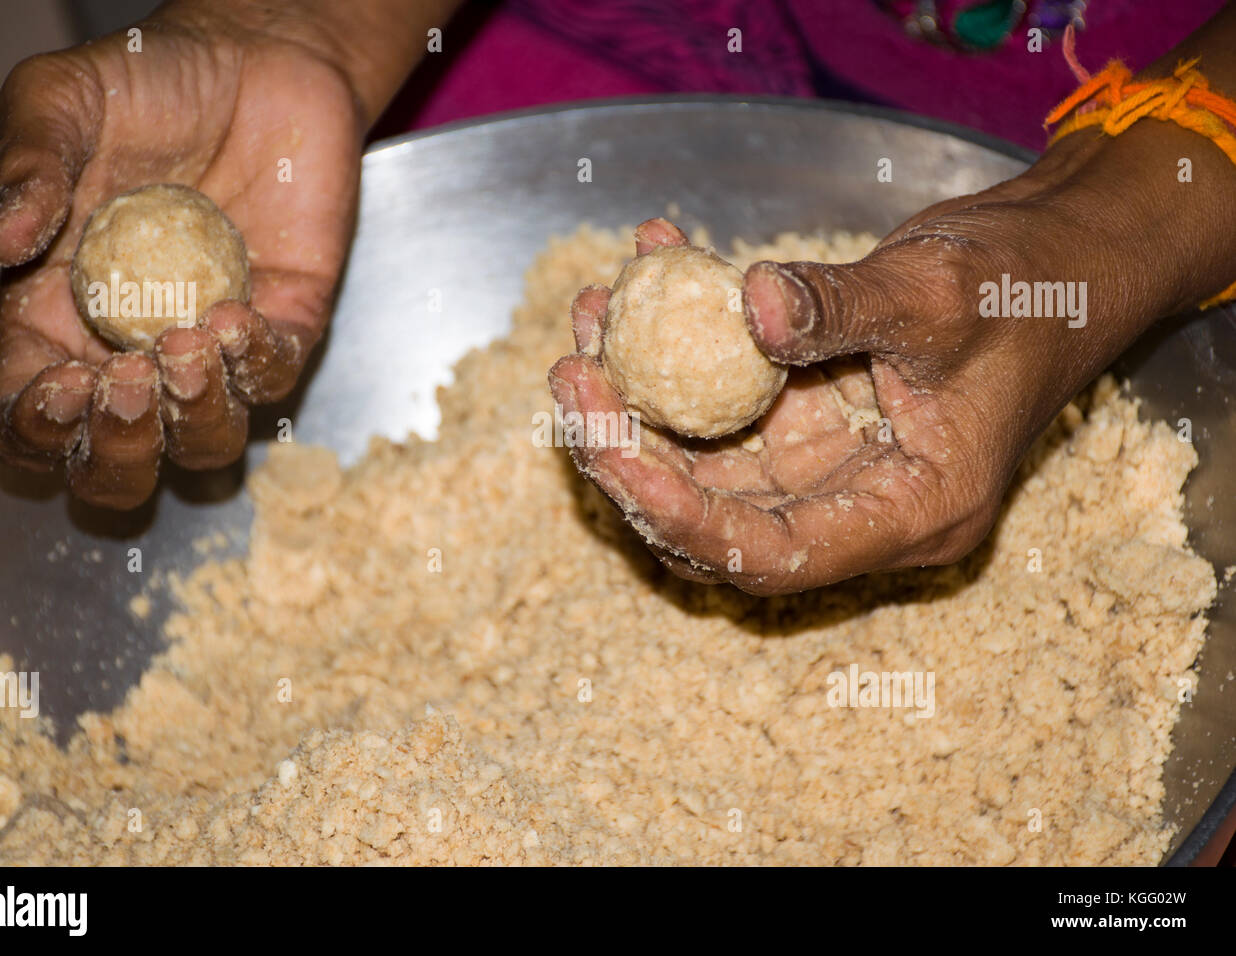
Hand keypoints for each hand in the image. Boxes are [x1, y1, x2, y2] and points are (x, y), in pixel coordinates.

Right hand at [0, 1, 364, 507]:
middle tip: (128, 385)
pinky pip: (275, 378)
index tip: (63, 383)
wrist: (254, 62)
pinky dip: (256, 364)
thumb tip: (5, 244)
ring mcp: (213, 346)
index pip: (33, 420)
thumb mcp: (61, 101)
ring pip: (205, 443)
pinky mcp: (286, 323)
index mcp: (57, 319)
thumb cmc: (146, 85)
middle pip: (120, 466)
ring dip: (195, 416)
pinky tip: (236, 314)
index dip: (40, 430)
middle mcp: (133, 349)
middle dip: (120, 454)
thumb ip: (28, 164)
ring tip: (189, 343)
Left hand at [550, 118, 1235, 594]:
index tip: (610, 449)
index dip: (682, 514)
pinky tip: (652, 267)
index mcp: (911, 513)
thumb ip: (844, 304)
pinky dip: (677, 348)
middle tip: (573, 372)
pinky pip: (721, 400)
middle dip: (630, 452)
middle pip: (718, 517)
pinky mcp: (806, 420)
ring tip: (594, 314)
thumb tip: (744, 304)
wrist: (1059, 260)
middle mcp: (857, 506)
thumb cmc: (1029, 286)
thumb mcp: (940, 292)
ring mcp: (826, 466)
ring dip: (638, 395)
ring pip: (704, 460)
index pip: (775, 553)